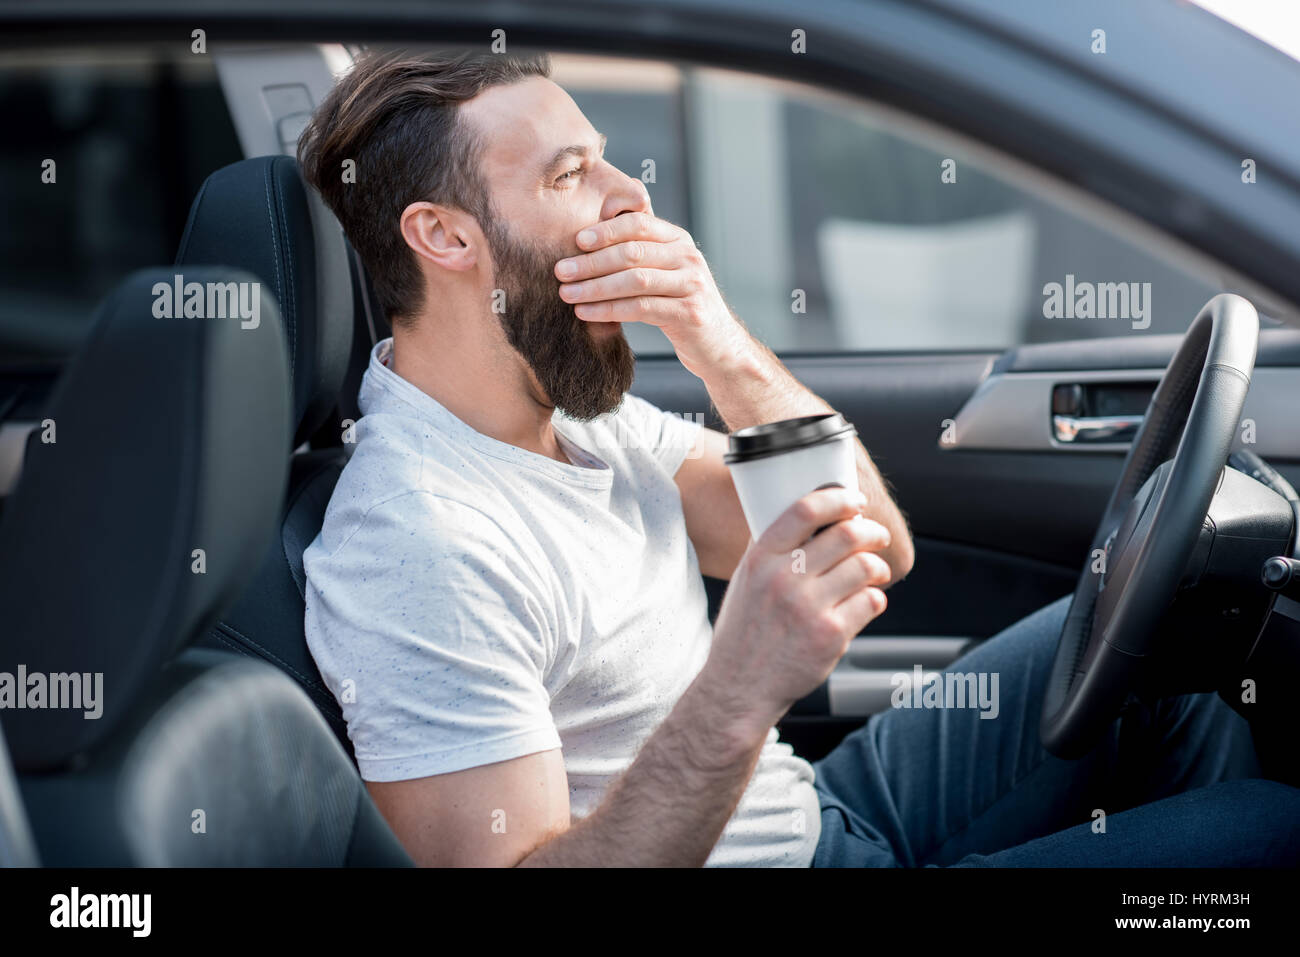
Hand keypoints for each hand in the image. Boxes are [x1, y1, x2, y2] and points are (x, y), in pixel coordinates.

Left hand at [554, 212, 754, 379]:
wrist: (718, 345)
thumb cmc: (680, 305)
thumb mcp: (665, 271)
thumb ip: (641, 248)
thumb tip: (601, 222)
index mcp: (679, 240)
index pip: (638, 224)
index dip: (605, 231)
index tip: (576, 241)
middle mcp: (688, 257)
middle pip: (632, 253)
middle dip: (592, 262)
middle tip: (560, 271)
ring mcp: (692, 285)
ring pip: (634, 280)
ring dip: (595, 287)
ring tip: (566, 294)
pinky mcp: (689, 313)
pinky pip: (641, 308)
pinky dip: (609, 310)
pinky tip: (586, 313)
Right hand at [699, 486, 892, 738]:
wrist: (739, 686)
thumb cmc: (744, 632)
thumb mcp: (745, 580)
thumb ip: (772, 549)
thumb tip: (809, 516)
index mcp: (761, 559)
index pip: (805, 510)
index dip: (838, 498)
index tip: (854, 501)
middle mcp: (783, 579)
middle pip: (846, 534)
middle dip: (871, 531)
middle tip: (876, 537)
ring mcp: (808, 608)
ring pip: (865, 566)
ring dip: (878, 566)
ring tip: (875, 571)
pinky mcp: (830, 635)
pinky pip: (871, 601)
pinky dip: (875, 597)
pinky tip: (866, 601)